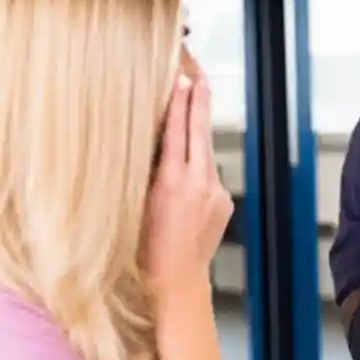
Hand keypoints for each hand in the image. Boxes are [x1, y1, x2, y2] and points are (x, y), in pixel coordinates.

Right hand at [143, 48, 232, 300]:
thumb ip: (147, 173)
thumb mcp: (135, 205)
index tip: (182, 79)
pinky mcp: (224, 202)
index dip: (179, 104)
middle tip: (198, 76)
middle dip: (198, 103)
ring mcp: (215, 192)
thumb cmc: (145, 249)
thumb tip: (152, 145)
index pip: (176, 132)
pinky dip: (198, 169)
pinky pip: (209, 177)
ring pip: (204, 155)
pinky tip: (186, 176)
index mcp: (172, 181)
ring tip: (189, 114)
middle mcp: (199, 182)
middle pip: (199, 133)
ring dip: (196, 136)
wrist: (176, 282)